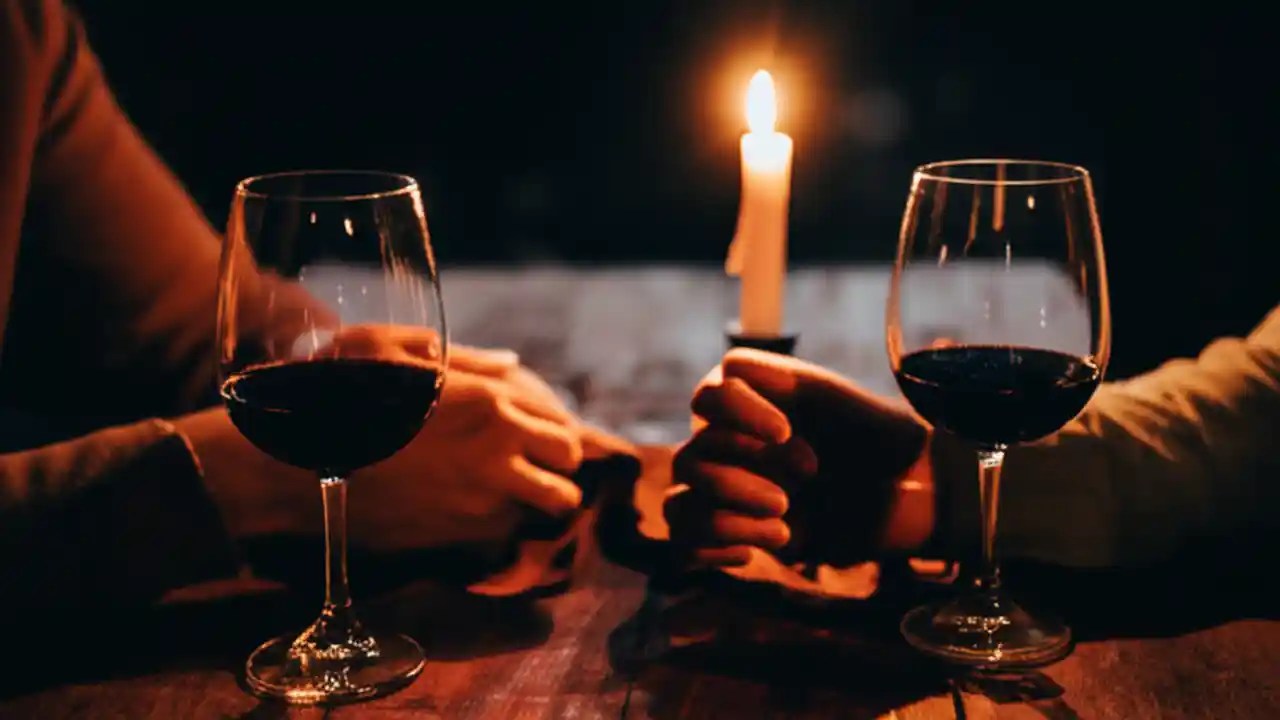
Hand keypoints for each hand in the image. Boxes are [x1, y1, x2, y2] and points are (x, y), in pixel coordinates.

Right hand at [347, 342, 584, 550]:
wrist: (296, 464)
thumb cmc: (339, 394)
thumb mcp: (394, 351)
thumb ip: (465, 358)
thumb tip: (513, 364)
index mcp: (487, 399)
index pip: (559, 418)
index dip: (553, 428)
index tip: (539, 436)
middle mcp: (497, 447)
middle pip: (570, 461)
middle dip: (558, 463)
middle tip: (535, 466)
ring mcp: (484, 495)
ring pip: (552, 504)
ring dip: (541, 499)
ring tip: (515, 494)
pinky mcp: (462, 534)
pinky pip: (511, 533)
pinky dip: (505, 525)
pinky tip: (477, 512)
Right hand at [667, 348, 934, 568]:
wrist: (914, 496)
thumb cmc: (878, 438)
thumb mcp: (836, 399)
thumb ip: (784, 379)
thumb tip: (729, 369)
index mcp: (752, 405)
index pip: (707, 397)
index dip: (735, 414)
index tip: (784, 431)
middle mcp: (733, 446)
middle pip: (690, 456)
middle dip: (744, 472)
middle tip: (809, 475)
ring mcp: (732, 494)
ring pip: (679, 502)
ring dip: (726, 515)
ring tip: (785, 524)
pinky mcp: (739, 536)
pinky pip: (685, 544)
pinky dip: (711, 547)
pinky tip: (752, 552)